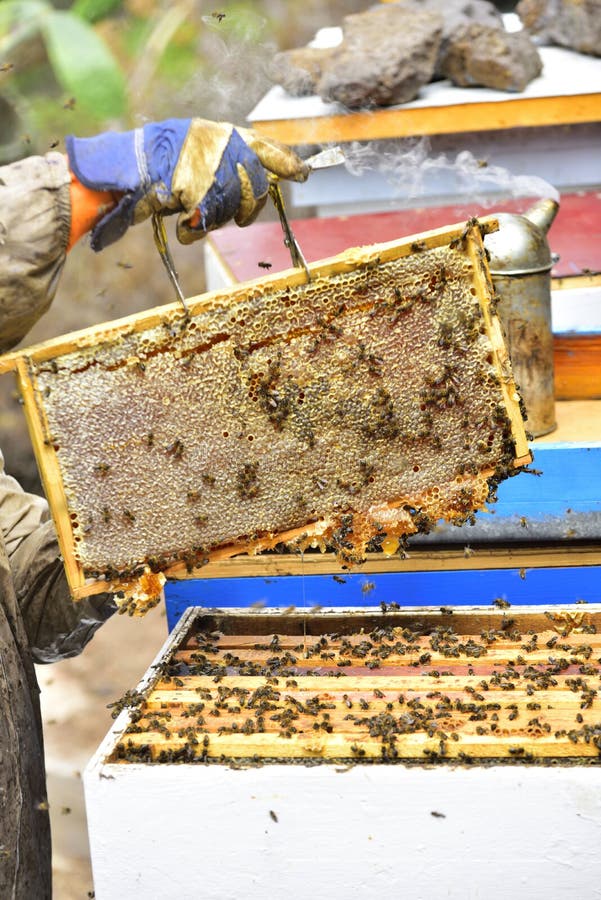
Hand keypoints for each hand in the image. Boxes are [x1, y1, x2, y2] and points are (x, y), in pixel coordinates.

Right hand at [66, 118, 308, 250]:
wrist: (118, 167)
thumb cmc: (155, 165)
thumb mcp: (195, 156)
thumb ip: (228, 163)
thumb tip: (270, 180)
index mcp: (219, 134)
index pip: (263, 145)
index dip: (286, 161)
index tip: (304, 174)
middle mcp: (216, 146)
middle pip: (253, 187)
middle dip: (248, 208)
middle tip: (238, 216)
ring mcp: (206, 168)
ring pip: (231, 209)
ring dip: (214, 220)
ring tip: (193, 214)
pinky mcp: (192, 190)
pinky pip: (205, 223)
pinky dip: (191, 231)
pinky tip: (179, 223)